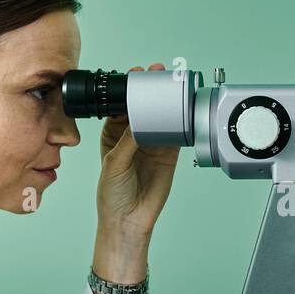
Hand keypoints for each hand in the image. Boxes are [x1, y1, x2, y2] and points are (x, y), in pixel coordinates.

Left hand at [96, 63, 179, 235]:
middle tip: (156, 73)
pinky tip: (182, 111)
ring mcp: (151, 145)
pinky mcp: (168, 155)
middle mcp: (132, 137)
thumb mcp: (114, 163)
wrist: (129, 220)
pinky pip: (175, 135)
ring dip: (165, 103)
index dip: (128, 90)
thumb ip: (128, 141)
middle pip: (142, 108)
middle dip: (148, 91)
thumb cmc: (112, 194)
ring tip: (171, 86)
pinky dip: (179, 123)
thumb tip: (140, 121)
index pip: (121, 106)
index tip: (135, 75)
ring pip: (160, 118)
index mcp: (113, 134)